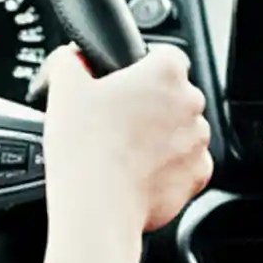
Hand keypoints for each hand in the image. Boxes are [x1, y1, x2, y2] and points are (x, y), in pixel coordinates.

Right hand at [42, 43, 211, 234]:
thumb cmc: (84, 147)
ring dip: (158, 136)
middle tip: (113, 122)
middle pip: (172, 95)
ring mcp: (198, 142)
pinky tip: (135, 173)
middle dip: (148, 105)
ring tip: (122, 152)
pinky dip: (165, 168)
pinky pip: (184, 164)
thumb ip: (70, 60)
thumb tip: (72, 57)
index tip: (121, 86)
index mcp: (164, 73)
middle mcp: (190, 104)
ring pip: (180, 130)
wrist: (98, 207)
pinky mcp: (198, 176)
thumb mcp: (64, 88)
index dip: (140, 68)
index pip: (164, 55)